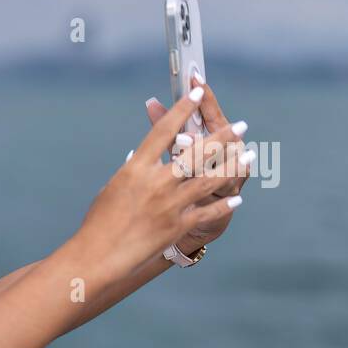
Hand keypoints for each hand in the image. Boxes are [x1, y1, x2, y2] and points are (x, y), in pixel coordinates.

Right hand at [77, 87, 241, 281]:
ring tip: (249, 155)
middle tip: (241, 125)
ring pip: (210, 179)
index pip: (163, 130)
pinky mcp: (177, 226)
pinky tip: (237, 198)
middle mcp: (156, 183)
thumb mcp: (113, 188)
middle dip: (222, 136)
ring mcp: (169, 205)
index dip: (182, 109)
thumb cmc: (99, 221)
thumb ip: (133, 170)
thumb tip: (141, 156)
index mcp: (135, 169)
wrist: (98, 256)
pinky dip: (224, 205)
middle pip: (196, 151)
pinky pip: (208, 211)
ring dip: (232, 166)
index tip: (197, 92)